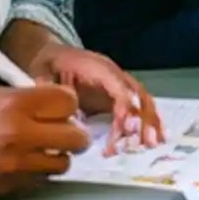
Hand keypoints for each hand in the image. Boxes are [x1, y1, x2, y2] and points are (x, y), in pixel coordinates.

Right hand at [0, 86, 90, 196]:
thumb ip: (28, 99)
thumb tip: (62, 107)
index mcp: (15, 105)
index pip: (68, 102)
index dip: (68, 106)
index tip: (61, 110)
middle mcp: (20, 134)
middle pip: (76, 137)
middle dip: (74, 135)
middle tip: (64, 135)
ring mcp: (17, 164)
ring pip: (64, 163)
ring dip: (58, 156)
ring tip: (42, 152)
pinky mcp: (12, 186)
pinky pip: (42, 180)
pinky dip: (39, 173)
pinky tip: (25, 165)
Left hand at [29, 43, 164, 155]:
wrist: (54, 55)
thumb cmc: (50, 63)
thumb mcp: (42, 70)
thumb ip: (46, 86)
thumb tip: (56, 108)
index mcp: (98, 68)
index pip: (120, 89)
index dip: (126, 109)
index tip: (126, 130)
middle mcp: (115, 75)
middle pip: (138, 96)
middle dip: (144, 120)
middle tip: (146, 143)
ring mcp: (119, 84)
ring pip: (143, 102)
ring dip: (150, 123)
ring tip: (153, 144)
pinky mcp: (118, 96)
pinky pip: (139, 107)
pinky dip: (148, 122)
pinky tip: (156, 137)